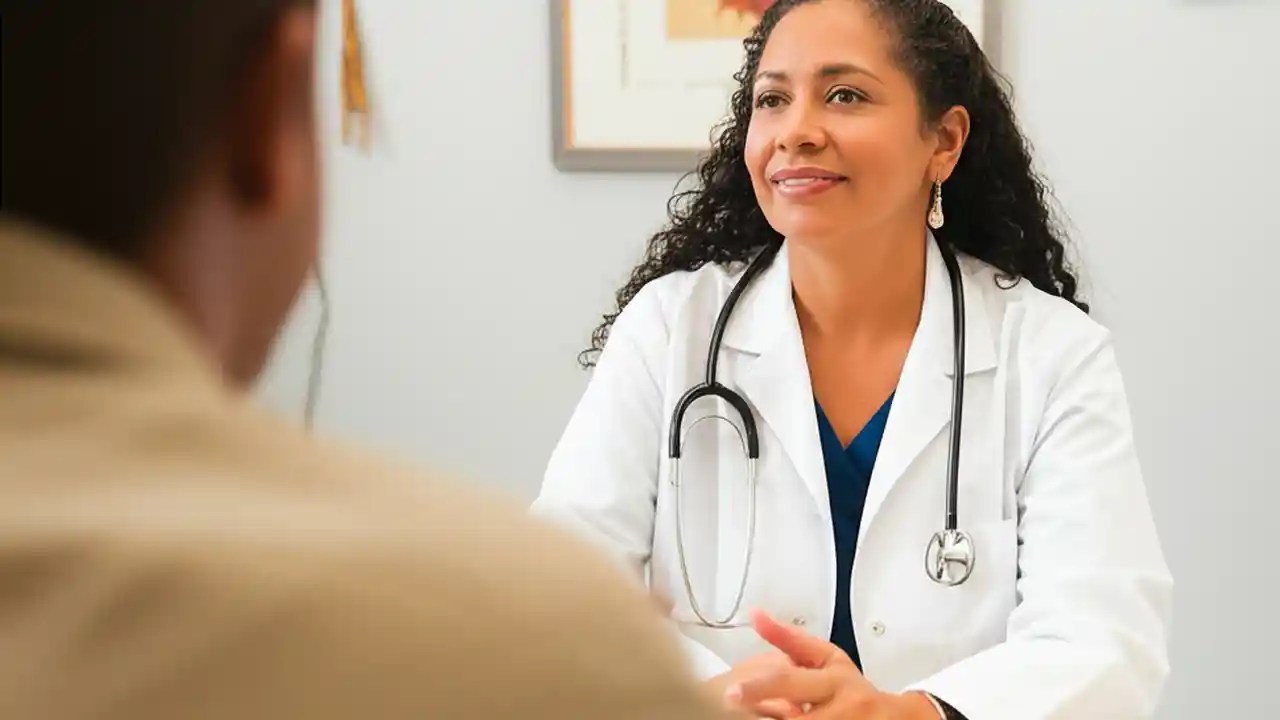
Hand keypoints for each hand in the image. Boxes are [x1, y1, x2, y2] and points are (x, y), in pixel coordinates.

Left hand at [722, 609, 940, 719]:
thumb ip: (789, 640)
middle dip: (763, 718)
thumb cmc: (853, 688)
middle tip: (735, 712)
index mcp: (835, 680)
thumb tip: (755, 615)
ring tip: (752, 719)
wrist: (897, 718)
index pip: (791, 681)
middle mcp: (844, 710)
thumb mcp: (827, 658)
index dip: (759, 688)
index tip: (731, 693)